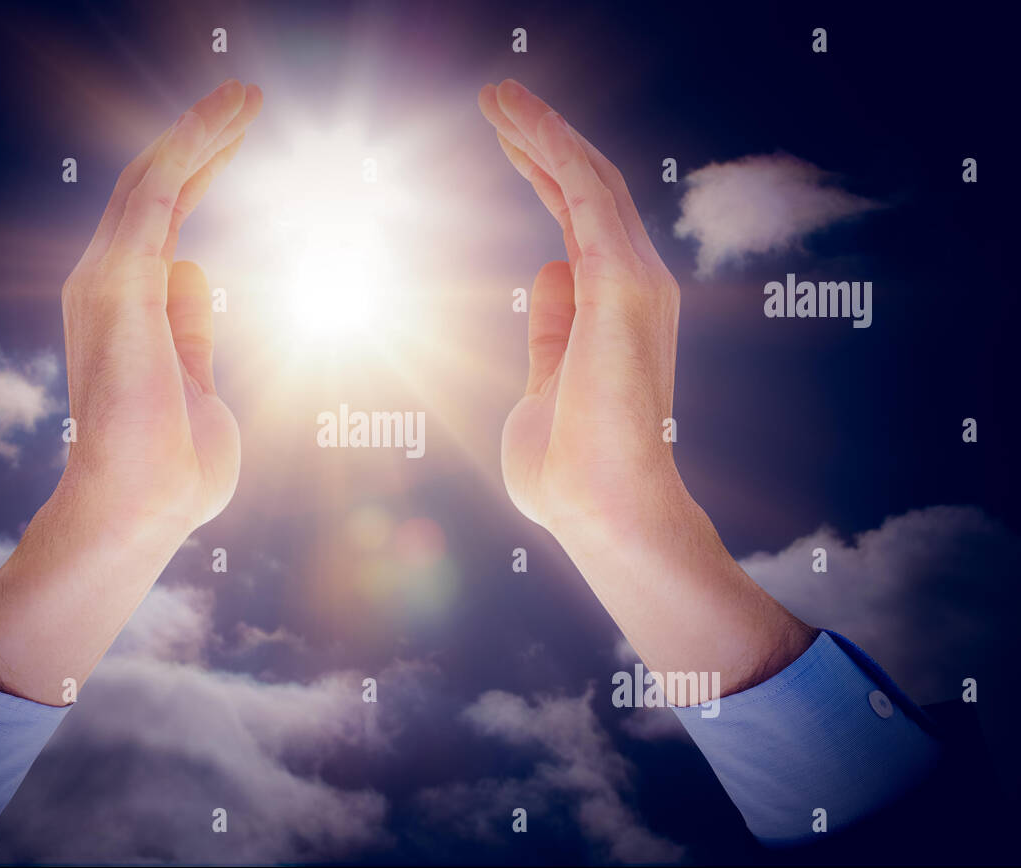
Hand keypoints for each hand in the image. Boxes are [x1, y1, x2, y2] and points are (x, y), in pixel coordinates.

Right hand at [62, 78, 262, 538]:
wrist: (143, 509)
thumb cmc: (173, 470)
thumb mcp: (196, 385)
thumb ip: (190, 331)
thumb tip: (193, 274)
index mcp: (128, 311)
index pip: (163, 224)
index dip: (198, 177)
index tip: (235, 143)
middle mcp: (108, 284)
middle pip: (154, 189)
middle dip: (201, 140)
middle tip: (247, 97)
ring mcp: (108, 279)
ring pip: (151, 177)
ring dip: (201, 129)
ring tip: (246, 92)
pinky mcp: (120, 280)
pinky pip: (156, 191)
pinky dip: (191, 146)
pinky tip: (228, 116)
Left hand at [479, 79, 680, 540]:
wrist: (599, 510)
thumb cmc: (568, 471)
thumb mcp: (545, 386)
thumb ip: (551, 331)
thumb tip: (548, 274)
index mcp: (614, 310)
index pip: (578, 224)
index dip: (545, 177)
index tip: (509, 145)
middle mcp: (633, 286)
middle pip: (587, 189)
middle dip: (542, 141)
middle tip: (495, 100)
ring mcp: (634, 280)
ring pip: (588, 178)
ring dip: (541, 130)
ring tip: (496, 94)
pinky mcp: (622, 281)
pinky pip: (584, 192)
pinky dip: (550, 147)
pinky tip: (514, 118)